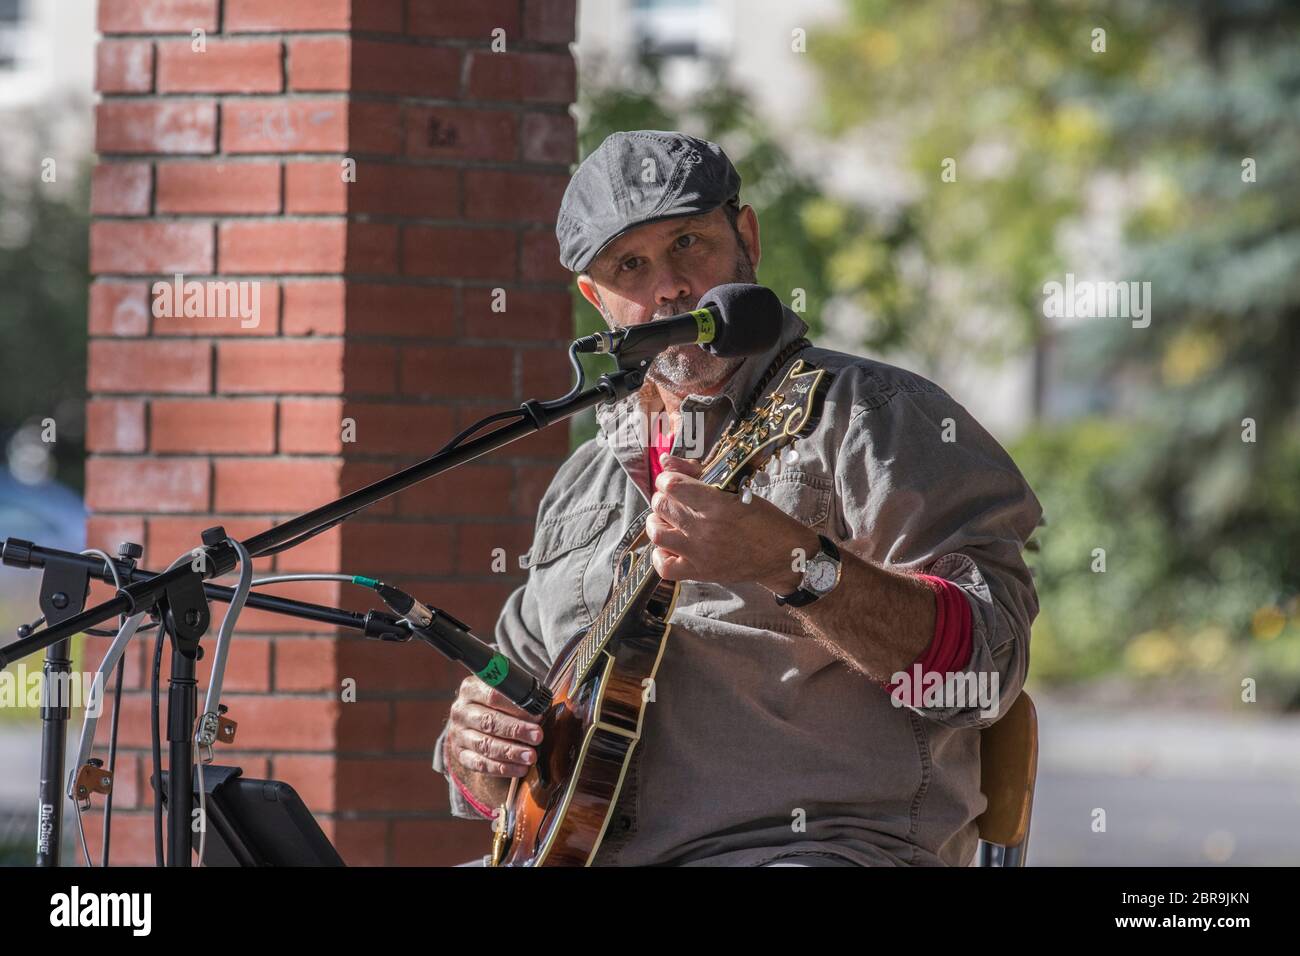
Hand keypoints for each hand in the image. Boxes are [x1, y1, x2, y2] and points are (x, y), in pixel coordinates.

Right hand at [446, 675, 543, 778]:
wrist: (474, 719)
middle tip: (538, 736)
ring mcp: (458, 733)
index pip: (493, 696)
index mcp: (471, 688)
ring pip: (485, 745)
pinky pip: (480, 764)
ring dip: (511, 752)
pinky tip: (520, 769)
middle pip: (489, 721)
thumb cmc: (497, 703)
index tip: (537, 715)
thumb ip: (519, 695)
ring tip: (531, 756)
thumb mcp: (504, 690)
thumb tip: (540, 710)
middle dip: (516, 730)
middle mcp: (461, 710)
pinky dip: (502, 768)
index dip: (516, 707)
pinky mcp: (460, 753)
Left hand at [646, 453, 819, 591]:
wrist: (782, 554)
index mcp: (717, 504)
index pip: (671, 485)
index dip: (667, 479)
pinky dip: (660, 555)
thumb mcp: (736, 488)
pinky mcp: (700, 573)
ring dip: (657, 521)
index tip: (673, 481)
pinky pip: (664, 567)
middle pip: (661, 506)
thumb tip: (666, 461)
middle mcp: (705, 529)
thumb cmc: (763, 519)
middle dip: (663, 497)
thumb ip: (697, 473)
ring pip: (657, 533)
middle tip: (673, 499)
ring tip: (667, 519)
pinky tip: (670, 546)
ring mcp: (700, 553)